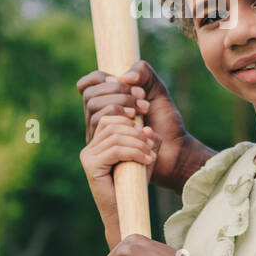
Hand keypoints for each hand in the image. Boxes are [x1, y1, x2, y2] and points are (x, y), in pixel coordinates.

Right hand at [77, 61, 191, 188]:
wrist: (166, 180)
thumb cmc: (161, 143)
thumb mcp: (156, 105)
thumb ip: (146, 79)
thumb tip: (126, 76)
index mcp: (101, 116)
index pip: (90, 85)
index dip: (111, 83)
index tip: (141, 96)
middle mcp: (90, 131)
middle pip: (100, 105)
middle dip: (129, 108)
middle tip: (149, 124)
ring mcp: (89, 150)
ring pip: (111, 128)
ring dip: (137, 137)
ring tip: (150, 149)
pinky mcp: (91, 165)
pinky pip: (114, 148)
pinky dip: (135, 151)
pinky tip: (147, 159)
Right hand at [78, 113, 157, 243]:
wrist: (125, 213)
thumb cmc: (133, 185)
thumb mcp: (143, 158)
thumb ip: (146, 141)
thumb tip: (148, 128)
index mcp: (97, 144)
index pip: (111, 119)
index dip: (129, 119)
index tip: (148, 131)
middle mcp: (89, 149)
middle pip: (113, 126)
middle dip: (137, 133)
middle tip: (151, 146)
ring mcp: (88, 157)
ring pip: (115, 137)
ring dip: (138, 144)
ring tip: (150, 155)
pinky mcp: (91, 166)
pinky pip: (115, 150)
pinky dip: (134, 152)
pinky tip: (146, 160)